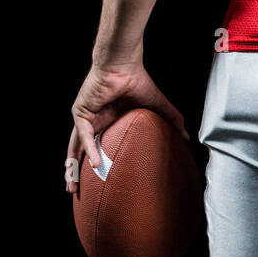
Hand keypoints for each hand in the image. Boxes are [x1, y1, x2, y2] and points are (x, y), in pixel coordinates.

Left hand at [66, 59, 187, 189]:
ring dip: (72, 167)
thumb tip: (186, 136)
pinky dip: (89, 149)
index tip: (94, 184)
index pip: (94, 148)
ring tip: (72, 187)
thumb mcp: (157, 106)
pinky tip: (96, 164)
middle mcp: (92, 122)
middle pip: (78, 152)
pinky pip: (85, 135)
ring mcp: (85, 118)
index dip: (92, 166)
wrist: (124, 65)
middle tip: (73, 192)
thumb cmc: (138, 81)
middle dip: (74, 172)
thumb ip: (171, 120)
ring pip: (74, 148)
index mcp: (105, 123)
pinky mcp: (82, 112)